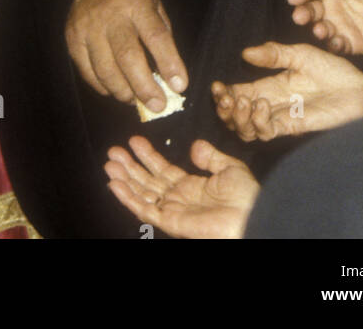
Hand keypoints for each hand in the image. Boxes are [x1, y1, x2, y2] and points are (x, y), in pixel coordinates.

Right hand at [65, 0, 186, 110]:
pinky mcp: (72, 40)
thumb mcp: (152, 1)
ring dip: (124, 92)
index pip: (155, 36)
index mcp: (135, 2)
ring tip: (137, 100)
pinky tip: (116, 89)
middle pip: (128, 58)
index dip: (169, 63)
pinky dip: (104, 87)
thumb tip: (170, 74)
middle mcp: (110, 15)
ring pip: (106, 70)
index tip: (180, 85)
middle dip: (145, 87)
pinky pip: (88, 72)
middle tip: (158, 105)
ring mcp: (88, 28)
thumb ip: (161, 33)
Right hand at [105, 136, 258, 239]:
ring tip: (109, 165)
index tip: (133, 140)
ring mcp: (173, 211)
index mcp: (191, 187)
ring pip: (142, 195)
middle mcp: (179, 199)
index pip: (162, 170)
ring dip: (125, 180)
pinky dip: (128, 197)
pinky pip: (145, 210)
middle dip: (130, 167)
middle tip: (113, 152)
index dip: (147, 156)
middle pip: (148, 182)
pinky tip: (115, 184)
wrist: (253, 216)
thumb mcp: (230, 168)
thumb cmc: (247, 197)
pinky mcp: (171, 222)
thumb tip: (193, 146)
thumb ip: (210, 156)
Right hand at [212, 41, 362, 142]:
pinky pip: (266, 132)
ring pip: (247, 128)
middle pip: (238, 114)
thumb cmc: (335, 72)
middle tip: (223, 97)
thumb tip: (245, 53)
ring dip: (237, 116)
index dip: (225, 93)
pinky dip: (256, 122)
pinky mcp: (292, 127)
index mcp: (272, 86)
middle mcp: (273, 104)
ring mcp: (281, 117)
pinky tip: (259, 105)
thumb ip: (274, 54)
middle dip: (226, 107)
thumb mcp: (301, 54)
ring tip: (240, 101)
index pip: (240, 92)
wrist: (360, 93)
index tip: (217, 86)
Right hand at [288, 0, 362, 54]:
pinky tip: (337, 42)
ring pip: (321, 29)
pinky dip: (335, 46)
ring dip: (317, 30)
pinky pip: (339, 46)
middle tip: (299, 16)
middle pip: (310, 9)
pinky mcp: (350, 43)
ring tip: (320, 30)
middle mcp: (329, 6)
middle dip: (303, 13)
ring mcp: (338, 25)